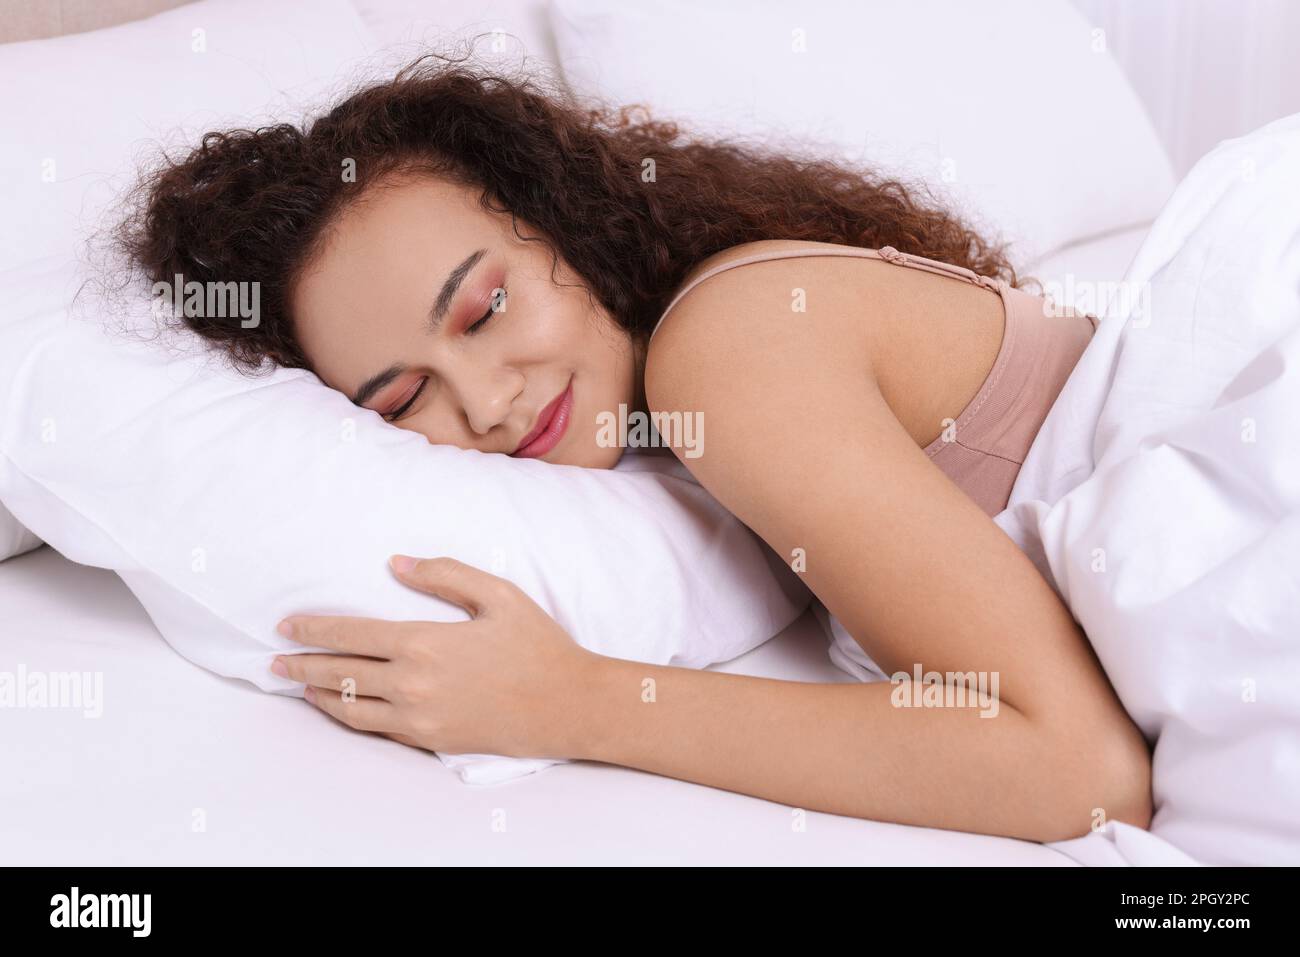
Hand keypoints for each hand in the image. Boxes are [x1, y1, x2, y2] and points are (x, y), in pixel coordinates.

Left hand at [272, 555, 600, 758]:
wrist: (567, 706)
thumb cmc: (537, 645)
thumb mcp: (498, 594)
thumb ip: (445, 574)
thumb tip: (397, 563)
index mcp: (424, 642)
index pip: (351, 635)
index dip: (314, 630)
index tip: (287, 625)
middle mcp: (412, 684)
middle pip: (341, 673)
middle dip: (302, 664)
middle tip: (275, 658)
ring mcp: (418, 718)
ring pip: (351, 708)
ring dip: (319, 693)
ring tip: (298, 683)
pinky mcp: (430, 740)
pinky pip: (376, 729)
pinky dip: (349, 716)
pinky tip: (341, 707)